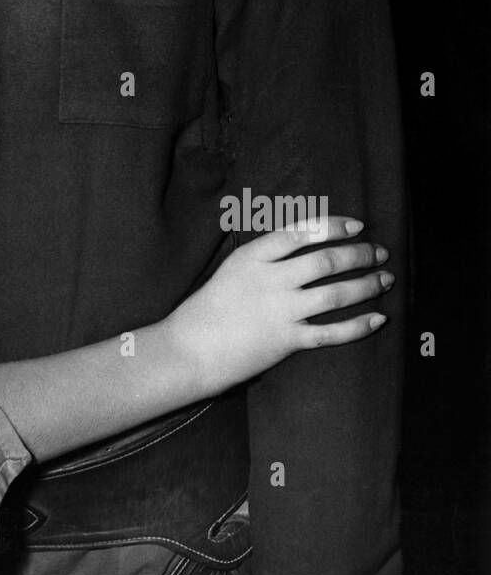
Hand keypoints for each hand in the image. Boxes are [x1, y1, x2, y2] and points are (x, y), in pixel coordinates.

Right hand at [164, 217, 392, 398]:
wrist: (189, 350)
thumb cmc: (208, 308)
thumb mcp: (232, 269)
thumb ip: (265, 258)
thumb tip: (305, 246)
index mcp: (252, 256)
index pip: (300, 232)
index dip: (333, 226)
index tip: (357, 225)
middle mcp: (270, 280)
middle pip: (325, 261)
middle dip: (359, 254)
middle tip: (379, 252)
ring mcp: (280, 311)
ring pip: (335, 294)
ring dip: (366, 285)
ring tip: (385, 279)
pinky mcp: (287, 341)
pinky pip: (332, 332)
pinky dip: (359, 325)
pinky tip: (378, 318)